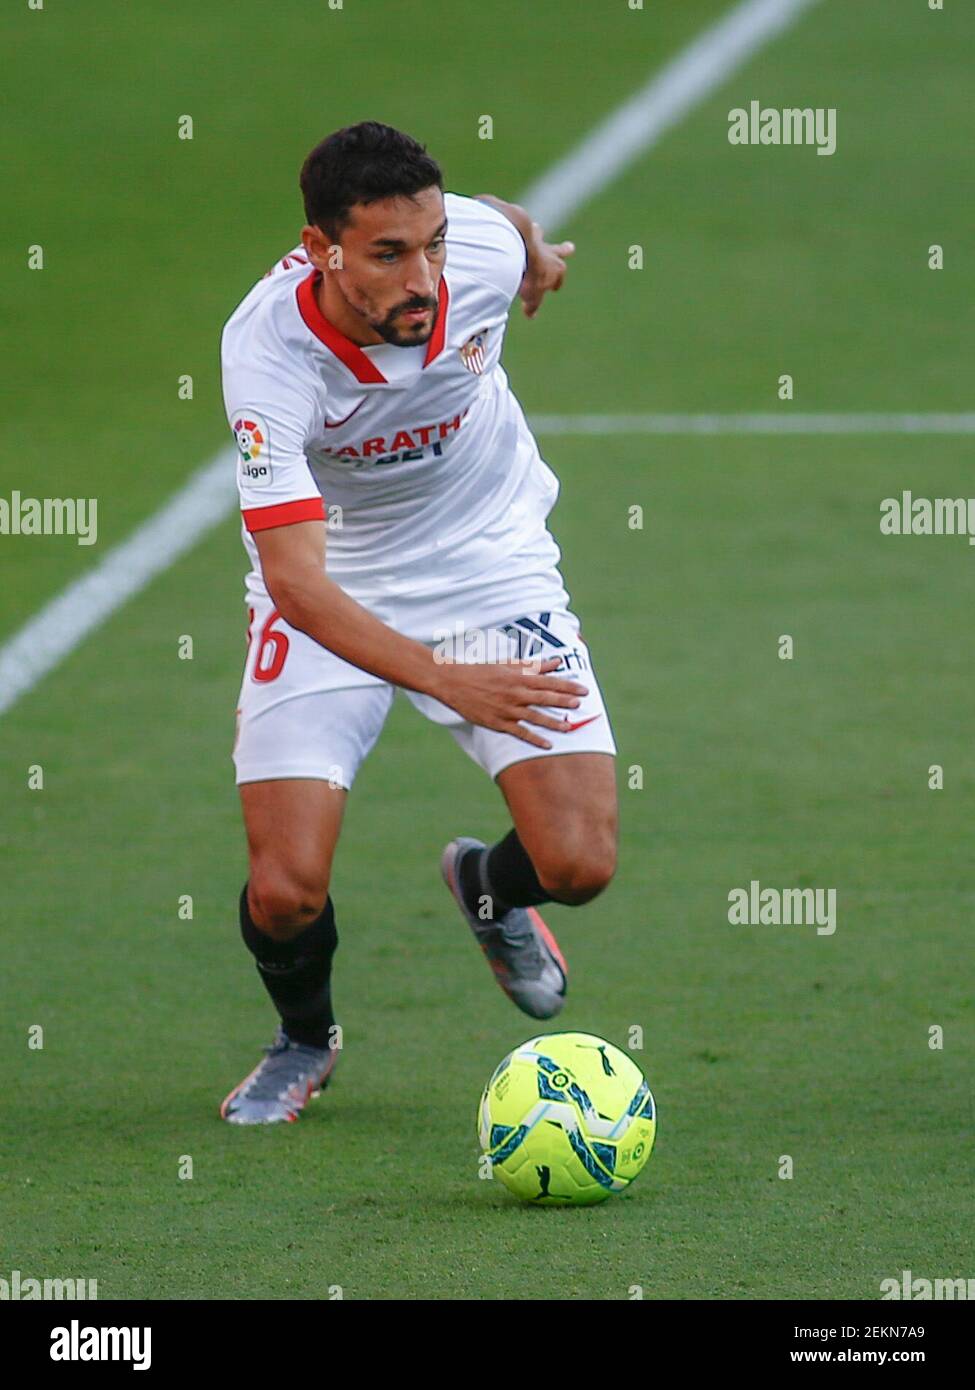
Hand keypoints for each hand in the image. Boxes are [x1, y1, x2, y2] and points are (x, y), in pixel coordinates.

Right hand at [431, 656, 588, 748]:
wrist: (455, 683)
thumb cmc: (482, 671)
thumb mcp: (508, 664)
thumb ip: (533, 665)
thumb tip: (555, 662)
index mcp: (519, 677)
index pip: (549, 681)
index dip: (568, 686)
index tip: (583, 689)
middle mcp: (515, 693)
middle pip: (545, 698)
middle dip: (565, 701)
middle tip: (581, 705)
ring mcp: (507, 709)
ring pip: (536, 717)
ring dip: (554, 722)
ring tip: (569, 726)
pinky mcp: (499, 723)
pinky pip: (520, 733)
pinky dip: (535, 739)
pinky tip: (548, 744)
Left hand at [519, 225, 574, 318]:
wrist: (518, 243)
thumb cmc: (529, 273)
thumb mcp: (531, 295)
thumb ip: (532, 305)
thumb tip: (531, 315)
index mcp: (556, 267)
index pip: (559, 277)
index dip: (556, 284)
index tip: (554, 288)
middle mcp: (548, 251)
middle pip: (558, 251)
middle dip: (564, 251)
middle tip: (570, 247)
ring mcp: (535, 237)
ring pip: (539, 235)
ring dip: (539, 235)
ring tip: (537, 229)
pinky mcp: (520, 227)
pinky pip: (519, 227)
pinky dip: (515, 229)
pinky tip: (508, 227)